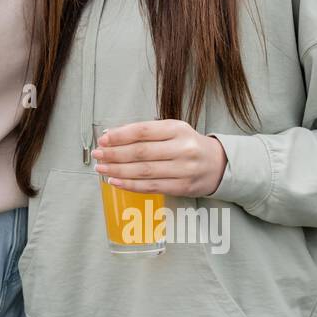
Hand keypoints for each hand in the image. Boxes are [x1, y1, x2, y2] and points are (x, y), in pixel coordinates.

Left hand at [93, 119, 225, 196]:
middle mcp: (182, 148)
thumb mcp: (172, 130)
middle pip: (141, 152)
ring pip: (144, 171)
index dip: (120, 136)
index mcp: (178, 129)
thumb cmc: (187, 144)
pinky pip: (151, 187)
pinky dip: (130, 185)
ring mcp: (184, 169)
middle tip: (98, 155)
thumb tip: (111, 135)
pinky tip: (116, 182)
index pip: (143, 131)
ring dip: (118, 171)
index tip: (103, 139)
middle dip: (115, 154)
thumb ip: (145, 132)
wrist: (218, 164)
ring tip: (101, 169)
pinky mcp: (182, 187)